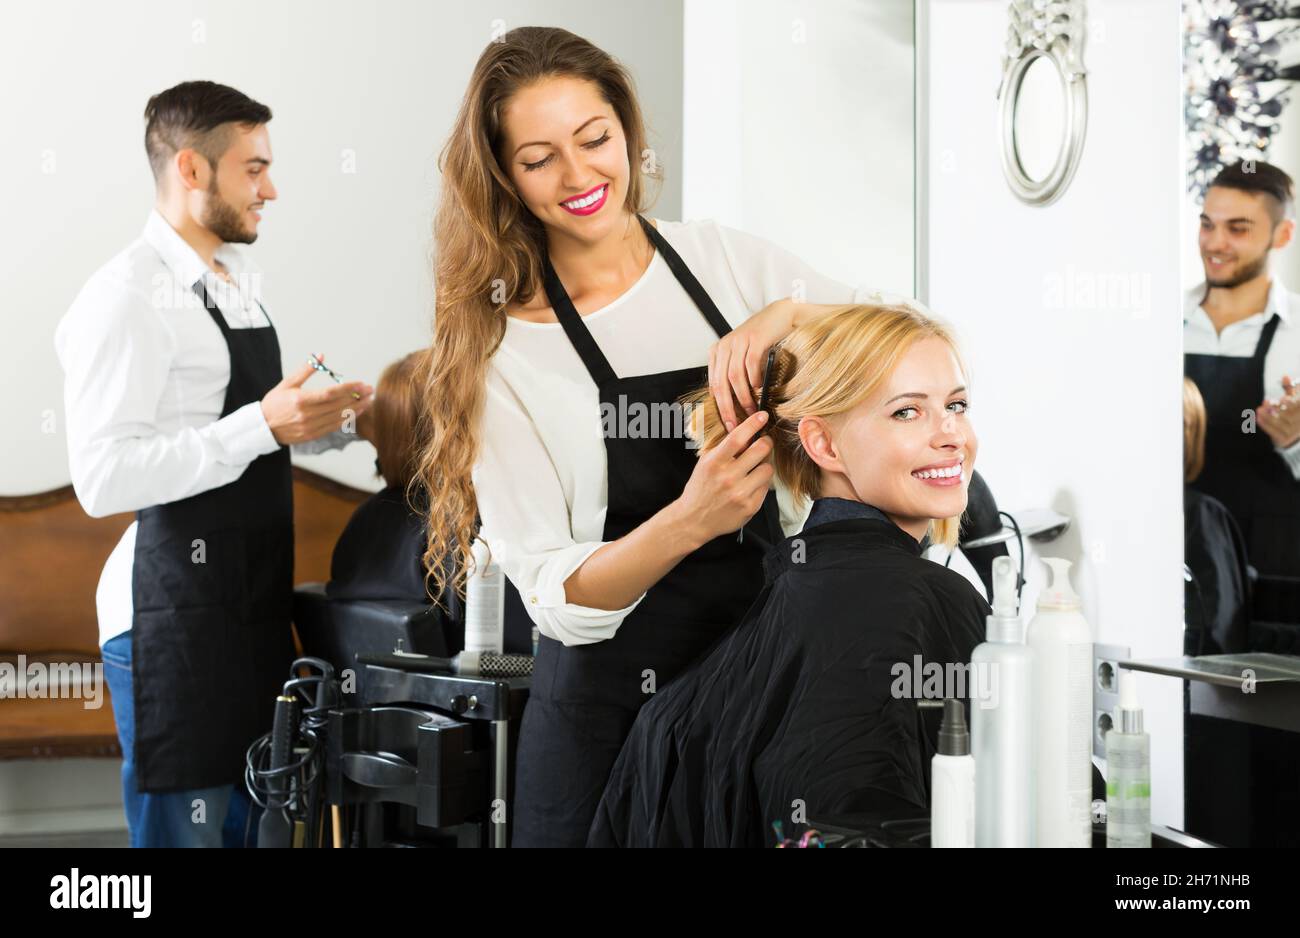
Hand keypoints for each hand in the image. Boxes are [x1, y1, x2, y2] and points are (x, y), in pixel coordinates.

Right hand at [261, 358, 373, 445]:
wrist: (262, 427)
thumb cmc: (274, 403)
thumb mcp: (287, 383)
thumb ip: (306, 370)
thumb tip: (321, 355)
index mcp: (300, 400)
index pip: (331, 393)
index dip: (349, 388)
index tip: (362, 383)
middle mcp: (307, 415)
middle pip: (338, 405)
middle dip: (357, 397)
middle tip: (370, 390)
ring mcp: (310, 427)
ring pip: (339, 417)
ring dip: (356, 409)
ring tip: (368, 401)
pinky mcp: (312, 435)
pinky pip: (334, 427)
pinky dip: (347, 419)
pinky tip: (356, 412)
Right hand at [671, 410, 772, 547]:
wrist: (694, 519)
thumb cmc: (701, 487)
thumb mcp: (705, 463)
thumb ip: (724, 448)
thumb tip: (747, 432)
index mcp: (714, 463)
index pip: (737, 438)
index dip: (753, 423)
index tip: (762, 415)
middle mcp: (727, 478)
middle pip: (760, 450)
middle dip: (765, 443)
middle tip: (764, 443)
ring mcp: (740, 494)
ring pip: (767, 469)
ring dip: (764, 466)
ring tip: (754, 469)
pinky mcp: (750, 507)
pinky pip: (766, 487)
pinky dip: (760, 483)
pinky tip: (750, 485)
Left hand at [708, 299, 794, 432]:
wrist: (781, 316)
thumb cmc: (763, 339)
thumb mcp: (742, 356)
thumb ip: (734, 374)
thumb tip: (731, 404)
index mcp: (718, 351)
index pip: (714, 384)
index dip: (719, 407)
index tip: (728, 423)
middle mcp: (725, 345)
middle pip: (721, 383)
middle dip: (727, 407)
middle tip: (735, 424)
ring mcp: (739, 340)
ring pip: (735, 376)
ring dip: (743, 397)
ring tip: (752, 410)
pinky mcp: (755, 338)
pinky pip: (751, 364)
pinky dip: (755, 379)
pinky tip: (760, 388)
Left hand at [1257, 374, 1299, 448]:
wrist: (1296, 439)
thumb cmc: (1295, 414)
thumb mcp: (1295, 401)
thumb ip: (1290, 389)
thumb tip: (1285, 376)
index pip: (1299, 406)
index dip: (1292, 403)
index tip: (1284, 398)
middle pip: (1289, 415)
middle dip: (1278, 408)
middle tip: (1267, 401)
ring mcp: (1293, 433)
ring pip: (1280, 424)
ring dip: (1268, 416)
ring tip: (1259, 410)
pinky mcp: (1284, 440)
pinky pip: (1274, 432)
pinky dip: (1265, 425)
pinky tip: (1258, 418)